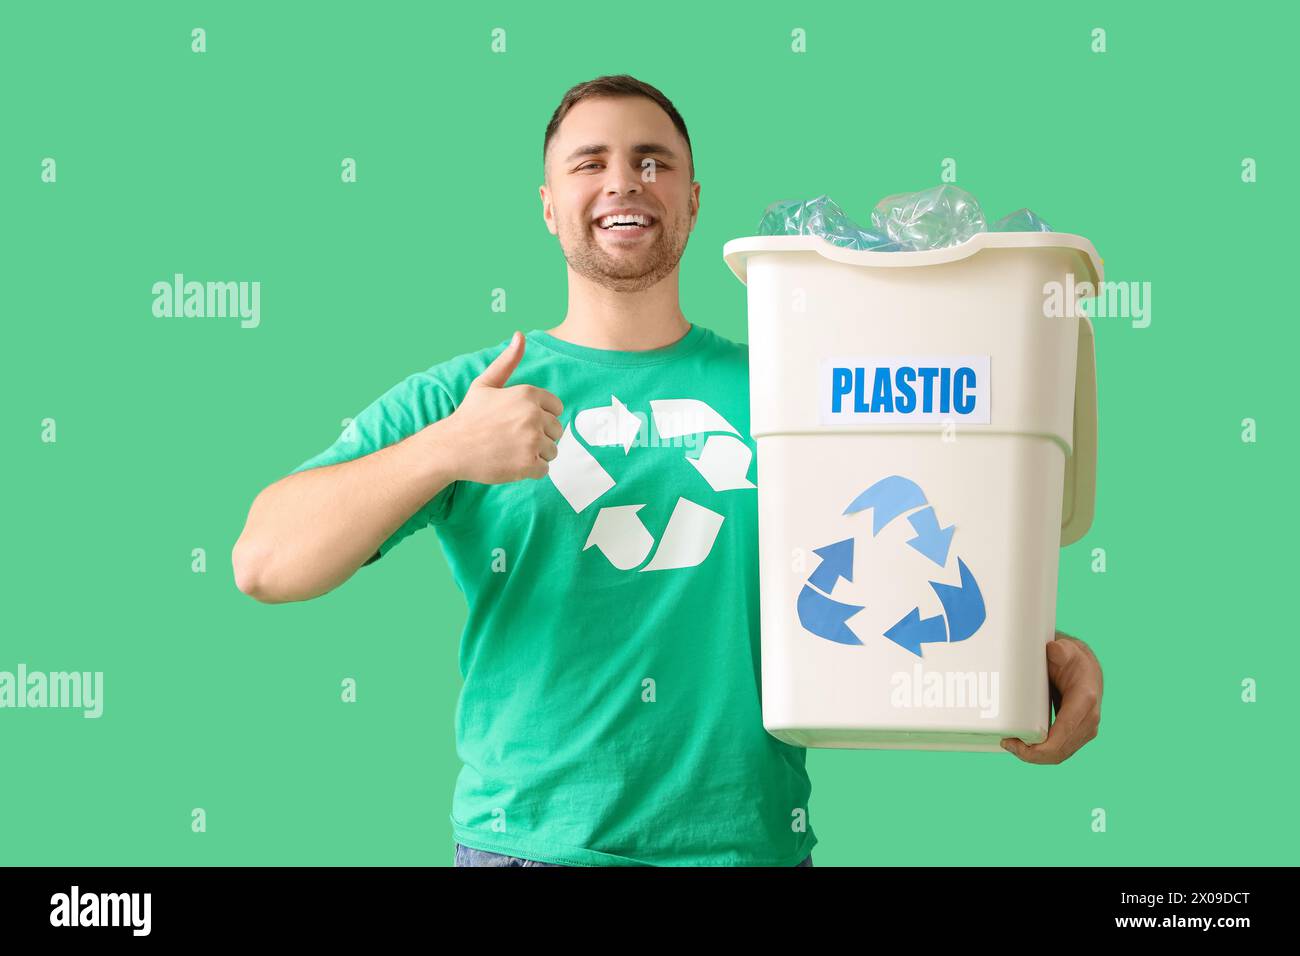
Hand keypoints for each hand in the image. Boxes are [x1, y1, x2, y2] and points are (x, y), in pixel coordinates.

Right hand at [441, 331, 564, 482]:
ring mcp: (532, 440)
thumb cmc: (469, 416)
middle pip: (557, 431)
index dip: (542, 417)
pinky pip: (544, 469)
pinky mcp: (528, 464)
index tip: (521, 422)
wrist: (451, 447)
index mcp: (528, 394)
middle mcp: (533, 415)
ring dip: (536, 454)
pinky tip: (512, 463)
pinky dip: (530, 470)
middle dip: (540, 436)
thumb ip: (507, 361)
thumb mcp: (486, 384)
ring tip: (512, 450)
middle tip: (514, 439)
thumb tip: (520, 335)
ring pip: (552, 451)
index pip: (557, 408)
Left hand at [1001, 631, 1101, 763]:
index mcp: (1085, 700)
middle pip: (1060, 750)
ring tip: (1010, 745)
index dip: (1040, 747)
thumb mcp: (1066, 650)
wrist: (1086, 667)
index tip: (1014, 742)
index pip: (1063, 732)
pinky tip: (1022, 747)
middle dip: (1032, 754)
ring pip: (1060, 754)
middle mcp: (1089, 719)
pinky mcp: (1077, 734)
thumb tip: (1053, 650)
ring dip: (1035, 756)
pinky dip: (1041, 753)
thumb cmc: (1072, 658)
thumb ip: (1061, 650)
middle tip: (1005, 743)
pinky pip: (1060, 751)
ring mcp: (1085, 729)